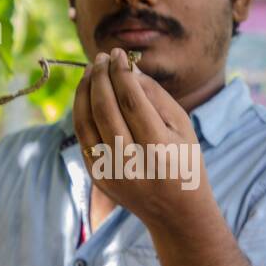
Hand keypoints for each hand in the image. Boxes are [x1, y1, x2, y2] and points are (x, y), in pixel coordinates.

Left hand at [73, 47, 214, 231]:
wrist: (176, 212)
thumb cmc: (183, 160)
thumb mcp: (182, 126)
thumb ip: (154, 95)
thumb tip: (126, 68)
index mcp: (158, 149)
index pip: (131, 101)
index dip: (121, 72)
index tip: (117, 53)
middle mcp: (131, 164)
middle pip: (105, 109)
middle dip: (100, 77)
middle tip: (101, 57)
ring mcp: (110, 174)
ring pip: (85, 123)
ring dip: (84, 91)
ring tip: (90, 71)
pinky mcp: (97, 178)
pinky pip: (82, 137)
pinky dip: (81, 111)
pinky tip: (87, 94)